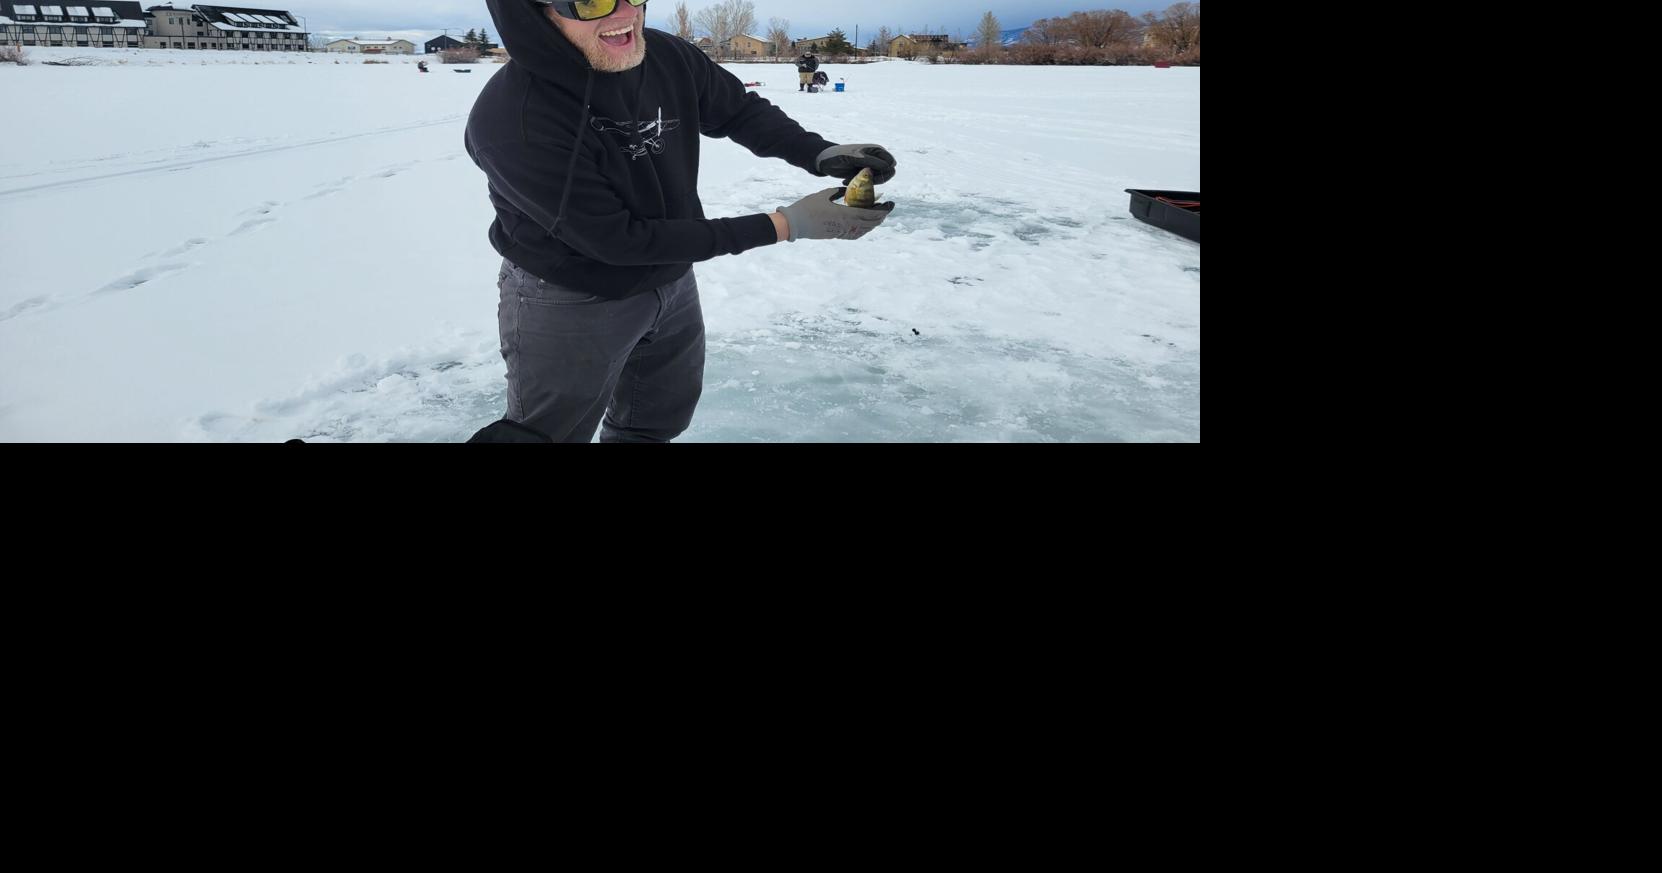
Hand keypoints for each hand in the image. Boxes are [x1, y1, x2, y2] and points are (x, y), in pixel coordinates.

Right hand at [777, 187, 895, 241]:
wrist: (795, 224)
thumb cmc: (807, 206)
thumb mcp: (825, 194)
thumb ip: (839, 192)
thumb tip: (848, 189)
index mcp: (844, 214)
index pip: (870, 214)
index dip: (883, 210)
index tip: (890, 204)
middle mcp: (846, 226)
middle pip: (870, 223)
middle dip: (881, 216)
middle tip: (886, 208)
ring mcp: (841, 232)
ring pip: (864, 230)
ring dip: (873, 223)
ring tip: (878, 215)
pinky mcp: (836, 235)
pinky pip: (855, 234)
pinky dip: (864, 229)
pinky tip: (865, 225)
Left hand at [816, 144, 896, 184]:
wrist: (825, 161)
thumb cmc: (838, 155)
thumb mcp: (853, 157)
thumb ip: (871, 161)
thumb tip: (890, 165)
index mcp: (877, 150)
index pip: (890, 165)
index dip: (882, 172)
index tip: (867, 172)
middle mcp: (876, 159)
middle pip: (887, 174)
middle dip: (874, 179)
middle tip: (858, 178)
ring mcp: (870, 168)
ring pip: (877, 182)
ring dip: (864, 183)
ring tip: (849, 178)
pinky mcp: (863, 176)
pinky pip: (867, 185)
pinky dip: (857, 185)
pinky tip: (845, 180)